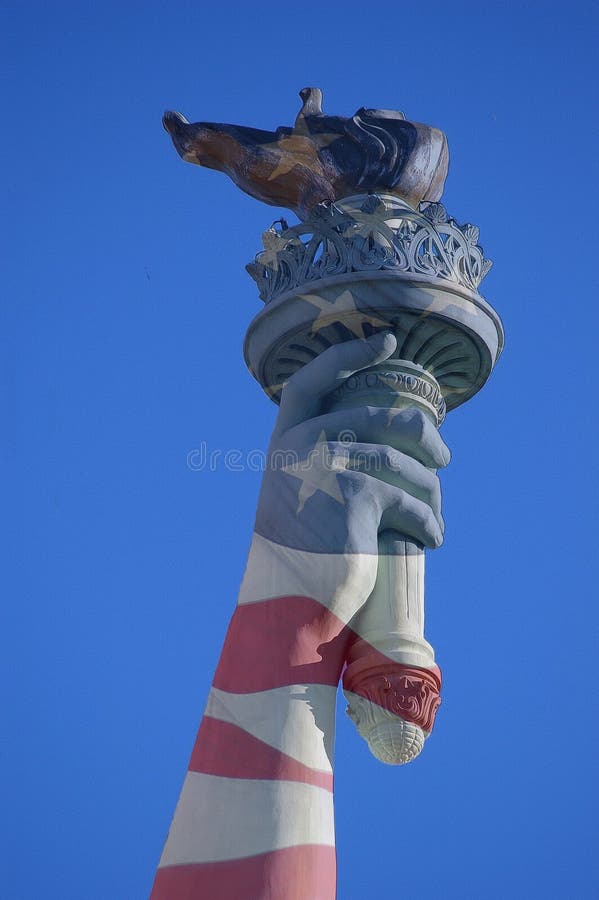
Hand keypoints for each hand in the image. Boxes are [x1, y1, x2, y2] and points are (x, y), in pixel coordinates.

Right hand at [250, 333, 449, 620]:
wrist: (289, 605)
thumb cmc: (301, 558)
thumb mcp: (302, 498)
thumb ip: (326, 461)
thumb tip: (394, 438)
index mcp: (282, 442)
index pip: (311, 381)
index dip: (348, 355)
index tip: (388, 341)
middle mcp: (297, 445)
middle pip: (377, 416)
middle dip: (421, 435)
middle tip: (444, 458)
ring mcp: (324, 466)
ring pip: (400, 461)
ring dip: (429, 491)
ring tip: (436, 514)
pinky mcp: (354, 495)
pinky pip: (408, 500)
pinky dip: (427, 521)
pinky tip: (434, 539)